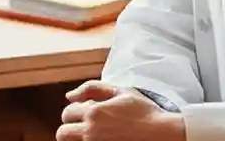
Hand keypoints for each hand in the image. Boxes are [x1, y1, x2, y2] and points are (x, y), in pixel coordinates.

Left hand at [58, 80, 184, 140]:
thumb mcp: (121, 91)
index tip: (86, 113)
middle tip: (82, 127)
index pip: (67, 113)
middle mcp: (90, 131)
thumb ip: (92, 88)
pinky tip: (99, 139)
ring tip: (90, 135)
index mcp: (93, 112)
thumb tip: (69, 95)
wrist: (162, 134)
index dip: (75, 112)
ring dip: (76, 138)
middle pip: (63, 133)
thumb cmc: (145, 112)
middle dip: (69, 128)